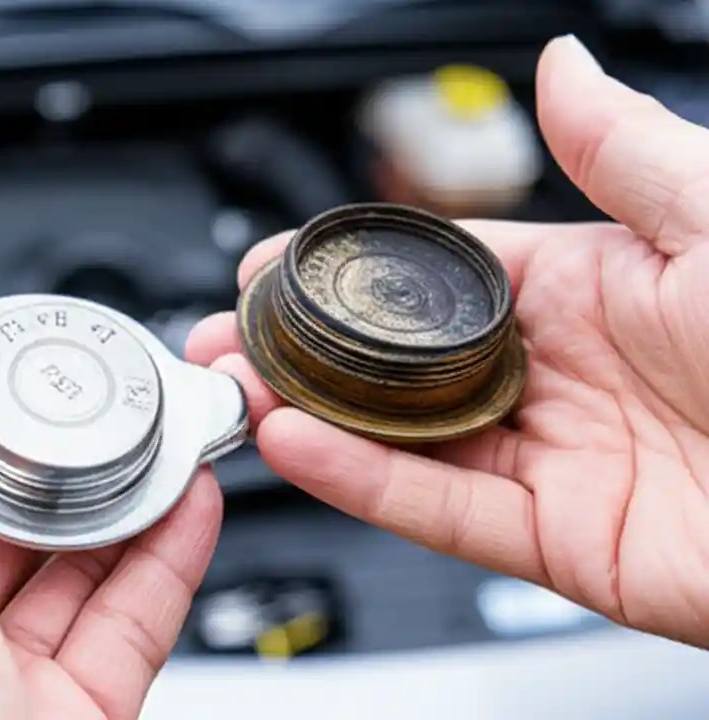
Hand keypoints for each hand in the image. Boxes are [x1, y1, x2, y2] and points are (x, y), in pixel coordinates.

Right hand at [187, 35, 708, 648]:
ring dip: (311, 414)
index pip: (435, 274)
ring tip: (238, 386)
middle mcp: (556, 375)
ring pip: (402, 438)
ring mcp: (552, 460)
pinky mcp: (556, 542)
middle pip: (398, 363)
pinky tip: (299, 443)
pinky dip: (362, 481)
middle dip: (304, 349)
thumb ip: (620, 151)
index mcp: (584, 290)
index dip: (350, 270)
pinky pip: (440, 509)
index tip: (275, 261)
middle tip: (230, 334)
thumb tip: (557, 63)